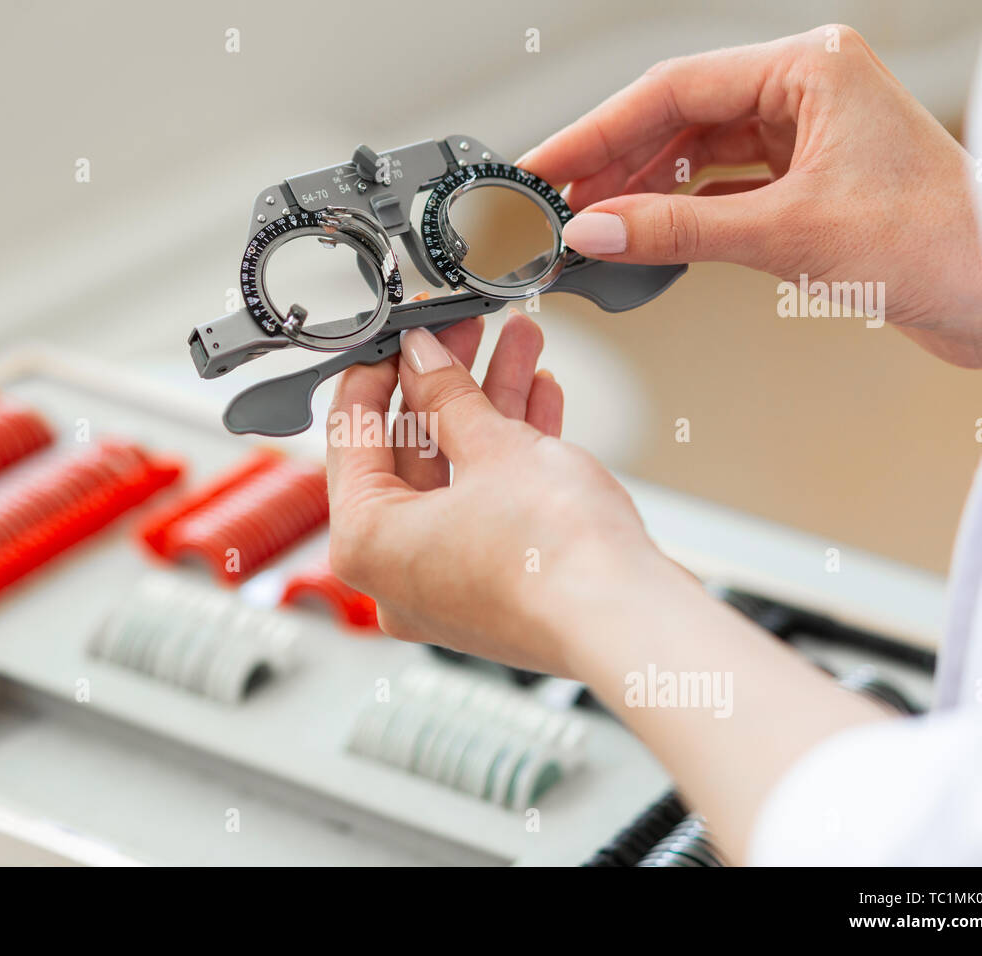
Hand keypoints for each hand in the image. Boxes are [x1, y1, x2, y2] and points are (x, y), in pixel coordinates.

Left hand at [327, 312, 889, 860]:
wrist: (629, 619)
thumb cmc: (553, 557)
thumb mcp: (491, 445)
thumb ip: (446, 394)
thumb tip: (423, 358)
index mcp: (366, 542)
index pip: (352, 434)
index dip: (379, 371)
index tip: (402, 335)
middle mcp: (397, 572)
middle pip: (410, 451)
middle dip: (448, 381)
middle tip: (466, 331)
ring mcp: (447, 583)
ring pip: (457, 472)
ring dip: (489, 405)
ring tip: (519, 345)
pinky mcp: (495, 585)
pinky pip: (487, 503)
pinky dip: (509, 452)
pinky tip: (539, 397)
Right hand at [518, 24, 981, 368]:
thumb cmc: (937, 243)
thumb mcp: (787, 233)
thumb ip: (680, 230)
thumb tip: (600, 230)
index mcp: (811, 67)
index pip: (674, 89)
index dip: (599, 130)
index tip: (548, 164)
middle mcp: (808, 90)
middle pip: (680, 116)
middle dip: (615, 161)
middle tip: (557, 200)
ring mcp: (809, 136)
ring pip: (699, 152)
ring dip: (644, 188)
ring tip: (591, 221)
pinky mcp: (811, 182)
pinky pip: (724, 187)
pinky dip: (682, 211)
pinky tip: (646, 231)